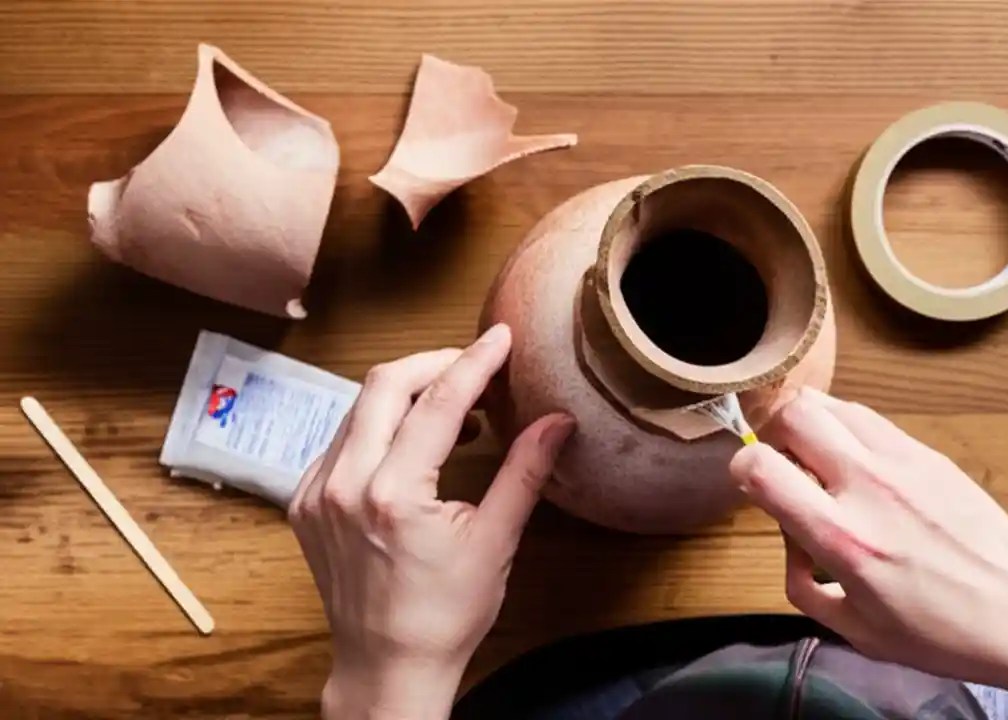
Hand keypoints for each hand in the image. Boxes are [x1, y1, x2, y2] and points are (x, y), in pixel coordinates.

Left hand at [288, 324, 574, 719]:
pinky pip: (342, 438)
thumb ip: (525, 472)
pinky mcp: (304, 502)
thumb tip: (557, 421)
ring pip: (358, 407)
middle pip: (384, 384)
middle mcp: (343, 484)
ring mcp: (315, 492)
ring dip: (408, 394)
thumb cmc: (443, 616)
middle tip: (476, 365)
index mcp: (393, 494)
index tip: (500, 338)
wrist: (388, 667)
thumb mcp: (496, 542)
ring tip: (457, 412)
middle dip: (436, 363)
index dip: (475, 361)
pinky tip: (414, 445)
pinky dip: (380, 426)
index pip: (439, 401)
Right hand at [732, 388, 1007, 719]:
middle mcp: (869, 489)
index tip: (750, 484)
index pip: (761, 468)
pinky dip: (846, 428)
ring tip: (816, 458)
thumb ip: (802, 587)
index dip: (740, 469)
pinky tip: (855, 463)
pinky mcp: (928, 453)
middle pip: (793, 412)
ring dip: (809, 422)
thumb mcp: (855, 631)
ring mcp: (902, 463)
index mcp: (844, 540)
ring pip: (830, 402)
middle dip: (772, 430)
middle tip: (780, 459)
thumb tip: (787, 548)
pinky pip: (868, 417)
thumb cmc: (944, 632)